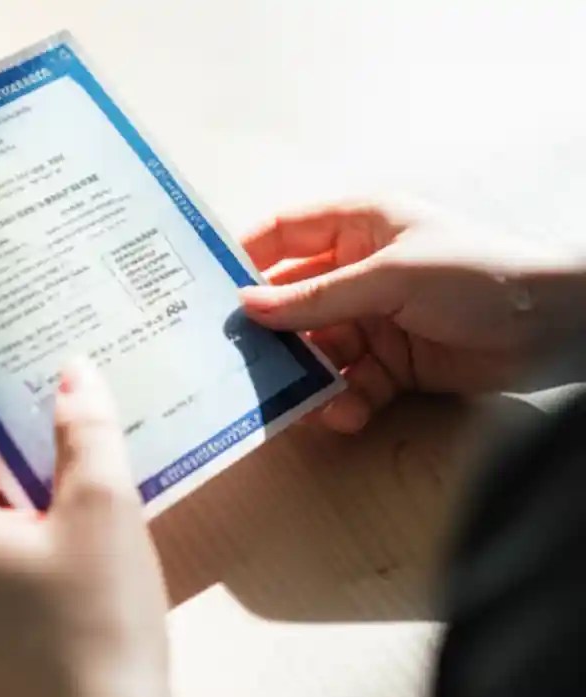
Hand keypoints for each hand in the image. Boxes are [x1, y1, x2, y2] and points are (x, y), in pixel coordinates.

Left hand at [0, 359, 173, 696]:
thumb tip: (71, 370)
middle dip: (30, 503)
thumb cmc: (101, 622)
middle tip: (87, 517)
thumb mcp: (104, 510)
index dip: (20, 455)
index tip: (68, 467)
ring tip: (88, 566)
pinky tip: (75, 612)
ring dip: (29, 550)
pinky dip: (24, 599)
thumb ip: (84, 432)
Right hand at [238, 200, 585, 432]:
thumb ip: (316, 297)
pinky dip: (342, 401)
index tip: (203, 291)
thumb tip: (247, 306)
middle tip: (234, 362)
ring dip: (306, 377)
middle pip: (291, 302)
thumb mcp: (391, 277)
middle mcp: (357, 270)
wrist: (558, 327)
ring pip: (315, 350)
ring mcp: (373, 319)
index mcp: (357, 226)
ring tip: (296, 401)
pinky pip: (348, 383)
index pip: (281, 235)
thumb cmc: (480, 274)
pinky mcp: (391, 364)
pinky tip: (343, 413)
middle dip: (269, 334)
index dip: (241, 258)